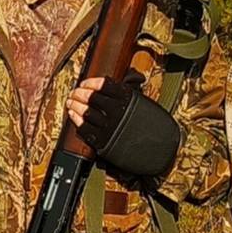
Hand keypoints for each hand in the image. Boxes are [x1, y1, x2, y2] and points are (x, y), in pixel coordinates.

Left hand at [66, 76, 181, 178]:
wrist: (160, 150)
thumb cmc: (155, 126)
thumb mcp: (144, 103)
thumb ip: (129, 92)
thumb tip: (118, 83)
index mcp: (127, 98)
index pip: (103, 85)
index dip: (90, 83)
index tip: (85, 83)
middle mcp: (117, 111)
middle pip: (90, 98)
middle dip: (79, 94)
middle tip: (74, 93)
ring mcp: (109, 127)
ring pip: (85, 113)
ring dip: (75, 106)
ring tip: (71, 103)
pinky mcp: (104, 142)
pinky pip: (85, 130)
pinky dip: (77, 121)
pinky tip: (74, 116)